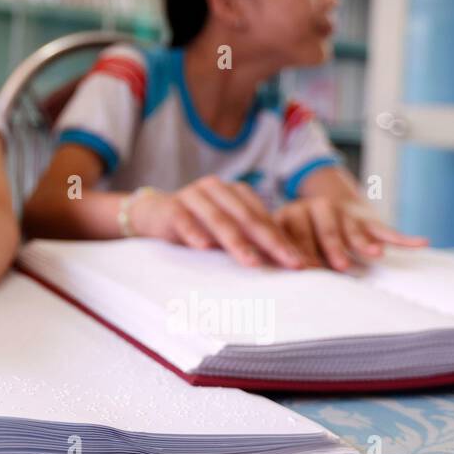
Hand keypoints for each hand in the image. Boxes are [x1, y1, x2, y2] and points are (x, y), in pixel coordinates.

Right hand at [133, 176, 303, 268]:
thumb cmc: (197, 227)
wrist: (152, 215)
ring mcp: (193, 195)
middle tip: (289, 263)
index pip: (264, 219)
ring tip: (252, 262)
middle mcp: (217, 189)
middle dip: (270, 242)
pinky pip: (184, 219)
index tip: (301, 263)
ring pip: (218, 219)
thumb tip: (290, 264)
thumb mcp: (226, 232)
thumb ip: (251, 241)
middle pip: (247, 217)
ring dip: (236, 241)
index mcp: (236, 193)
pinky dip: (194, 232)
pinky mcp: (170, 206)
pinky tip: (203, 247)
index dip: (283, 240)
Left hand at [273, 197, 427, 270]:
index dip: (300, 251)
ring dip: (364, 241)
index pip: (295, 233)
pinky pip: (384, 228)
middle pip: (326, 227)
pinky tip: (421, 243)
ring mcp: (343, 212)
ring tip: (375, 254)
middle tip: (340, 265)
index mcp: (290, 215)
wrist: (315, 208)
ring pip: (354, 227)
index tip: (303, 268)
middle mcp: (316, 208)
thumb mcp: (279, 242)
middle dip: (334, 246)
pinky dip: (401, 238)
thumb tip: (272, 287)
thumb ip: (279, 258)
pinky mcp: (364, 218)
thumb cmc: (293, 239)